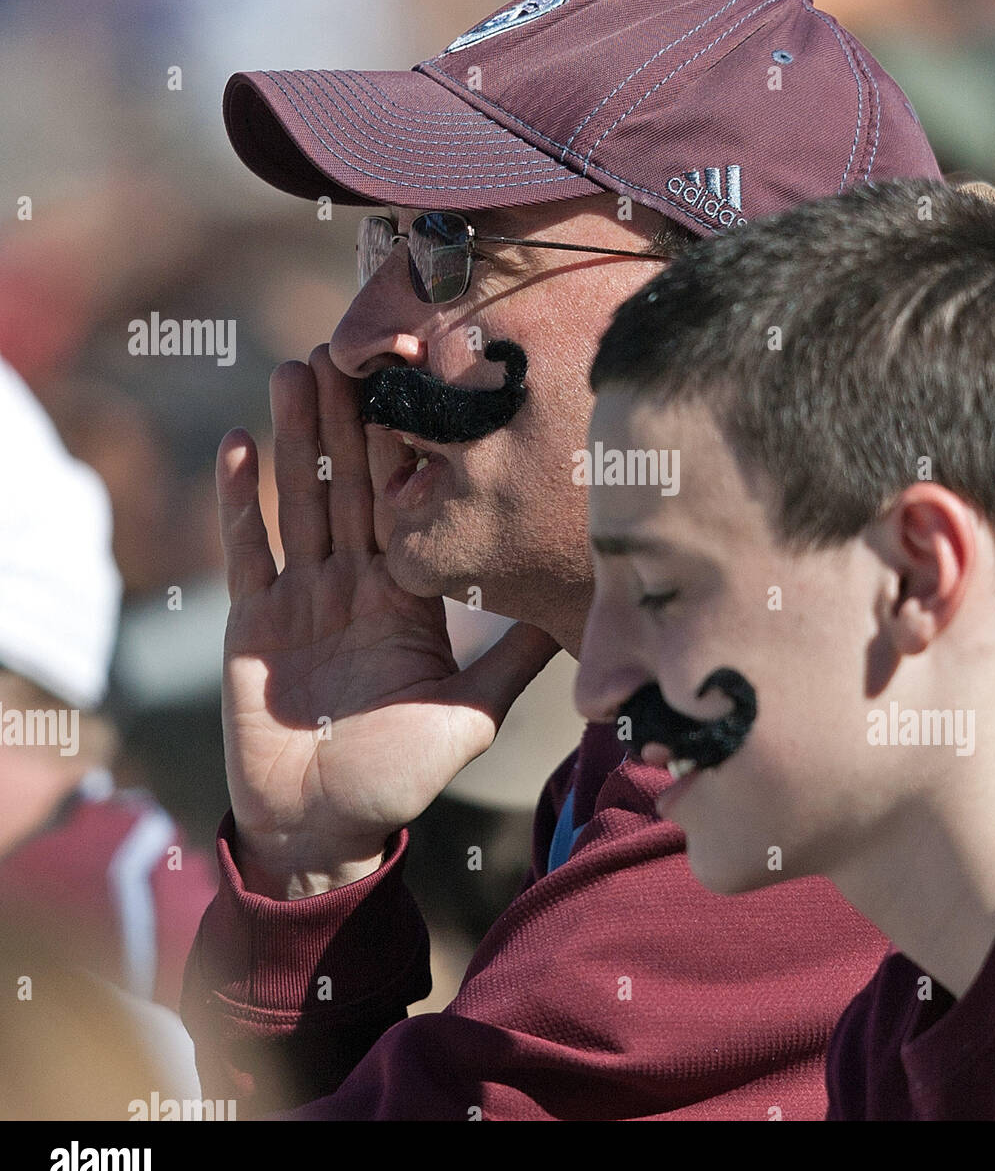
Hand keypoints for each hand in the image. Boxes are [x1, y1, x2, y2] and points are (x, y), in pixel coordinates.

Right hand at [217, 345, 556, 897]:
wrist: (319, 825)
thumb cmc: (397, 778)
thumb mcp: (471, 716)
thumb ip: (514, 662)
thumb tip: (579, 616)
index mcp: (409, 597)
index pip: (410, 506)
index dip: (411, 445)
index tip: (418, 381)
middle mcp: (356, 583)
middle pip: (353, 484)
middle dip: (350, 417)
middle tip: (350, 345)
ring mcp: (302, 595)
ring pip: (301, 500)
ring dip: (298, 436)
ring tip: (297, 370)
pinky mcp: (252, 617)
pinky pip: (247, 548)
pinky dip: (240, 499)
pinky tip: (240, 441)